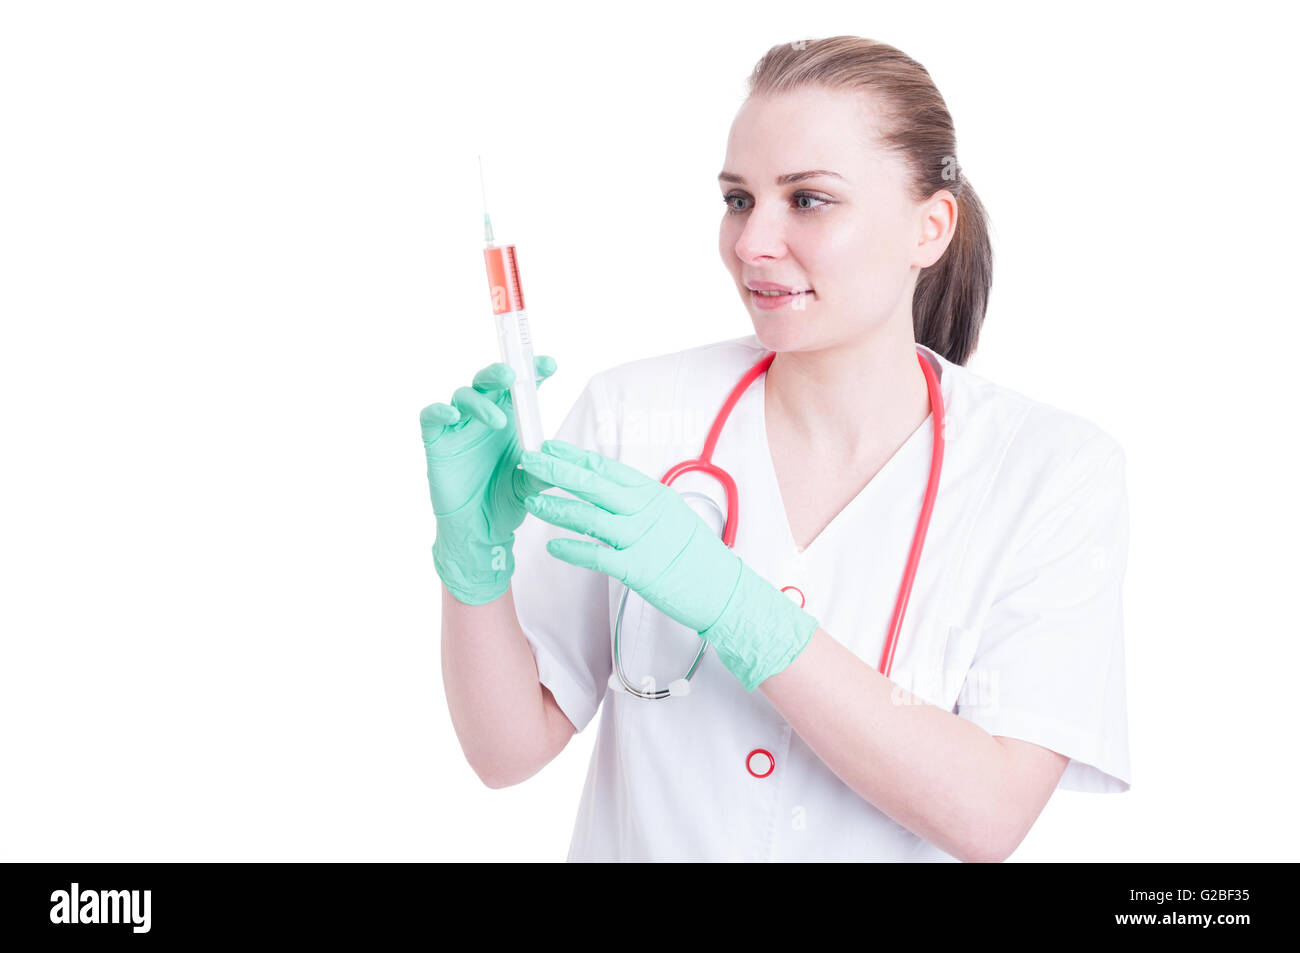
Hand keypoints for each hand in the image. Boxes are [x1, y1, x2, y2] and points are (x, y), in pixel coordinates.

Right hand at [419, 356, 556, 604]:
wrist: (479, 531)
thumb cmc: (505, 503)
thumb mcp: (530, 485)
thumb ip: (542, 470)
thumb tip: (560, 460)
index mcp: (511, 422)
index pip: (521, 390)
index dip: (533, 372)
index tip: (549, 365)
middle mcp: (484, 419)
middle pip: (488, 382)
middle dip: (499, 373)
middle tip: (512, 376)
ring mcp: (459, 429)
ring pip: (463, 396)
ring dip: (479, 402)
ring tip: (497, 420)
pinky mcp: (436, 442)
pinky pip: (431, 417)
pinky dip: (439, 411)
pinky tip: (451, 416)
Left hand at [518, 439, 819, 690]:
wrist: (721, 589)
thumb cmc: (695, 554)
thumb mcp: (671, 515)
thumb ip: (640, 503)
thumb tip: (606, 493)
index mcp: (653, 494)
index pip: (607, 469)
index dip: (575, 457)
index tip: (549, 447)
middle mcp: (646, 512)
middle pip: (593, 485)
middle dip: (557, 471)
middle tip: (527, 462)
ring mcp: (642, 540)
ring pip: (590, 517)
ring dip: (556, 507)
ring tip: (531, 500)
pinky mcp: (638, 570)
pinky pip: (597, 556)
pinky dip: (572, 550)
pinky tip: (552, 546)